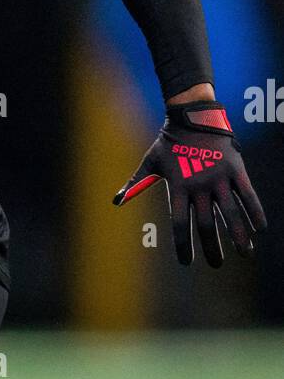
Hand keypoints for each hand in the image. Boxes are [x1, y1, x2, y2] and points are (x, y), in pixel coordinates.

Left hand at [113, 101, 265, 266]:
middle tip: (216, 265)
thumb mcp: (150, 162)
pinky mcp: (235, 168)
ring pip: (230, 213)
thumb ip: (136, 183)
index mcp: (177, 187)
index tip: (185, 263)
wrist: (192, 113)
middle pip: (206, 224)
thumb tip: (116, 201)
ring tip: (245, 253)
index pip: (180, 224)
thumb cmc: (169, 141)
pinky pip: (248, 194)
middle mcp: (198, 185)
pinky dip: (255, 212)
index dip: (182, 245)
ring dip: (239, 236)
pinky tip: (260, 229)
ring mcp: (218, 176)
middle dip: (212, 248)